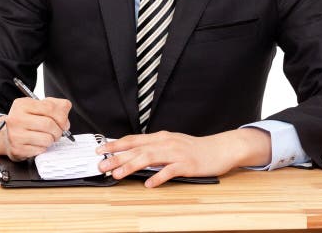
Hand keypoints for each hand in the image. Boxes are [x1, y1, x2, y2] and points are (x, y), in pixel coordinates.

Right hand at [0, 97, 71, 161]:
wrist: (8, 137)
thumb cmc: (27, 121)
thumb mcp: (39, 107)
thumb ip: (56, 105)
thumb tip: (65, 113)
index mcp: (22, 104)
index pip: (50, 107)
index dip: (62, 116)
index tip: (64, 123)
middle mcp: (16, 118)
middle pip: (49, 124)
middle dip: (59, 130)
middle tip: (58, 132)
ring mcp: (15, 135)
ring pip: (46, 139)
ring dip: (51, 140)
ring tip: (47, 137)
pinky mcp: (17, 149)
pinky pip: (40, 150)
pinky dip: (43, 148)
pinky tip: (38, 144)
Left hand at [96, 128, 270, 187]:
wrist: (220, 148)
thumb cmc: (194, 148)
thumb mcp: (171, 144)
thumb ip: (154, 148)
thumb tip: (134, 155)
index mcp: (160, 137)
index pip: (133, 140)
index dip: (116, 144)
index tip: (101, 150)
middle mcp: (165, 142)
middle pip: (136, 149)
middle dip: (117, 157)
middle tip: (102, 165)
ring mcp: (176, 153)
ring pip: (149, 158)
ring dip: (131, 166)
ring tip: (118, 174)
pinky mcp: (186, 164)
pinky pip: (169, 171)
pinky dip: (158, 177)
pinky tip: (149, 184)